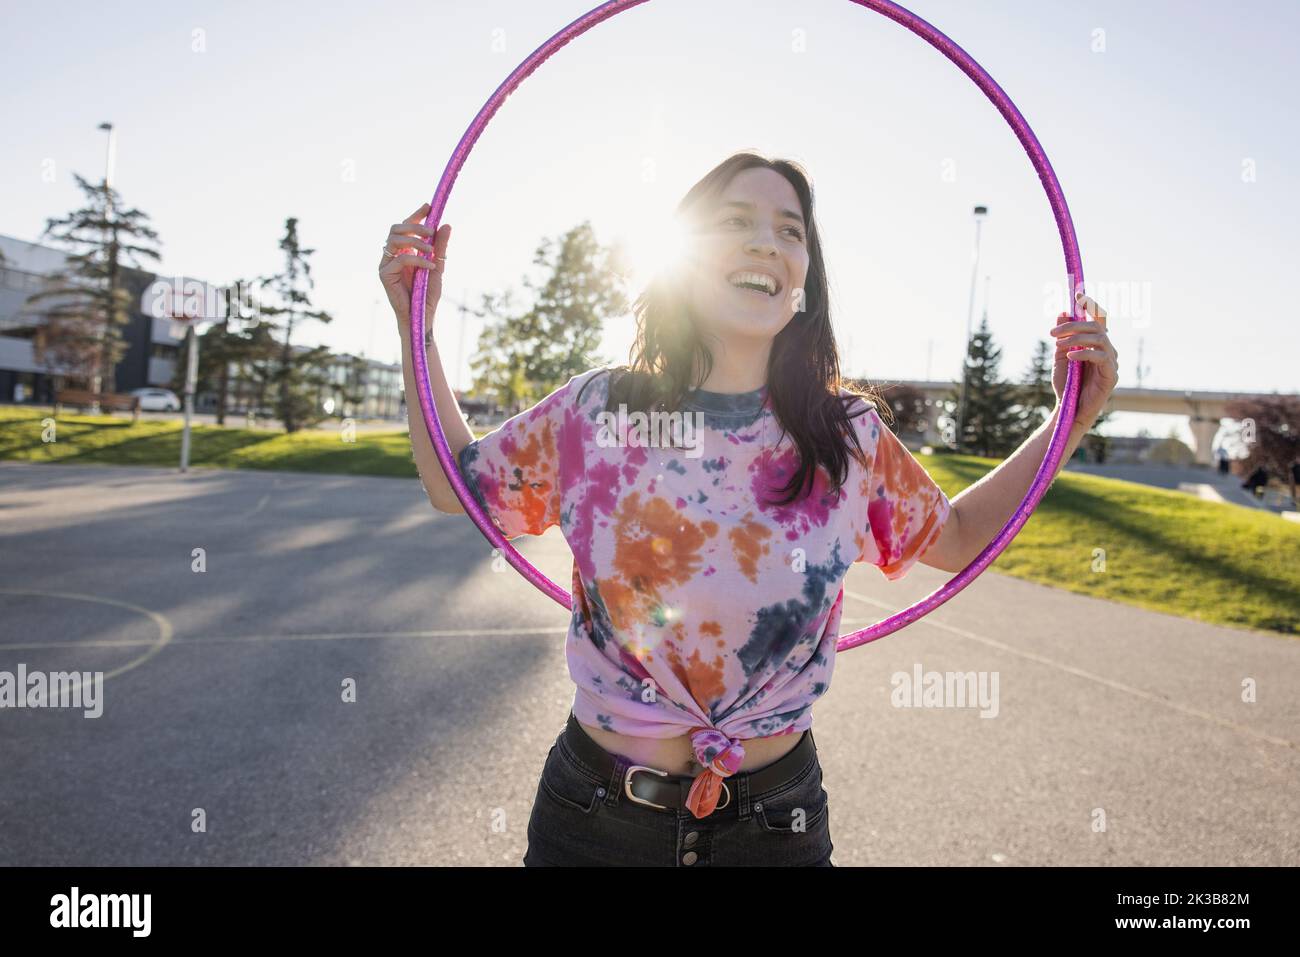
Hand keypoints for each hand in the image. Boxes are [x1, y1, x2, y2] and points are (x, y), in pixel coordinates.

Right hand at [378, 201, 450, 328]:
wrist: (421, 316)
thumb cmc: (427, 294)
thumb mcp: (437, 266)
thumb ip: (440, 247)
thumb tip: (446, 225)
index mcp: (403, 251)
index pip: (405, 227)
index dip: (415, 215)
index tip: (429, 207)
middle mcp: (392, 255)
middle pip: (396, 228)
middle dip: (414, 225)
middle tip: (430, 231)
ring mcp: (386, 264)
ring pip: (394, 239)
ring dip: (415, 241)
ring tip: (431, 250)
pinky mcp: (384, 274)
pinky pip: (400, 258)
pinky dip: (417, 259)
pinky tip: (430, 267)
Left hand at [1050, 291, 1117, 432]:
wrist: (1068, 408)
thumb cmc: (1066, 384)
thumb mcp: (1060, 356)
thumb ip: (1062, 336)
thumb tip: (1062, 311)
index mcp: (1096, 344)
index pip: (1098, 319)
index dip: (1091, 305)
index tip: (1077, 295)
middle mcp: (1107, 349)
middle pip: (1097, 326)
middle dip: (1074, 325)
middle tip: (1053, 332)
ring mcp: (1111, 362)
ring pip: (1100, 338)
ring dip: (1077, 338)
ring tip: (1058, 345)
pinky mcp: (1112, 375)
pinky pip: (1100, 357)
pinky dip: (1084, 353)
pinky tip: (1070, 356)